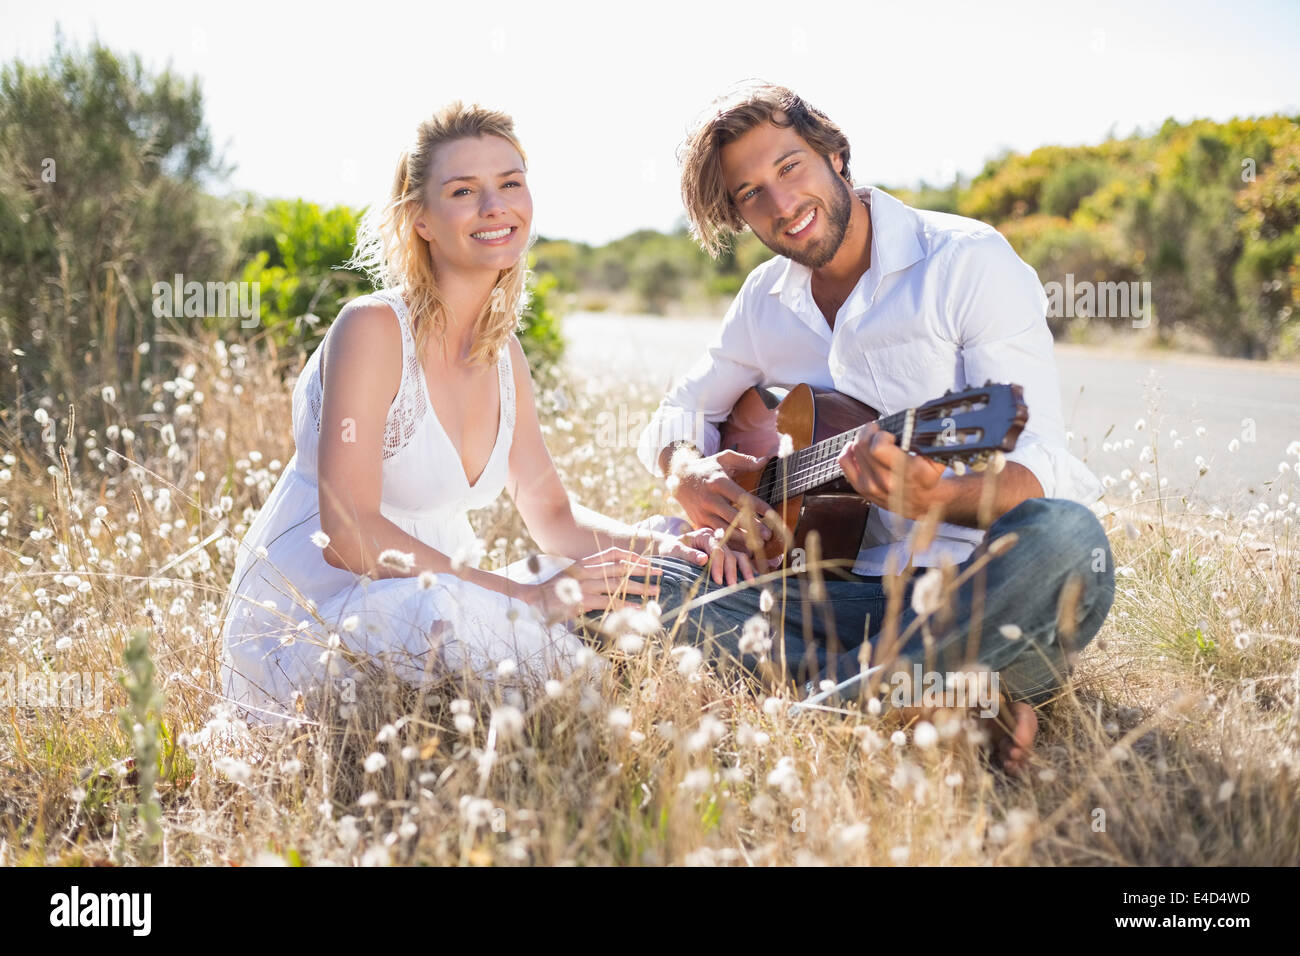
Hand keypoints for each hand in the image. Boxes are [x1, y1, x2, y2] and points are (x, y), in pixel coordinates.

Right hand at [529, 547, 660, 623]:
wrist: (532, 598)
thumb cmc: (554, 589)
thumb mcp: (573, 575)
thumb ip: (591, 573)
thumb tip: (613, 576)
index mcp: (585, 562)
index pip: (613, 553)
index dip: (633, 556)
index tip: (648, 561)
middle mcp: (586, 571)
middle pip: (620, 568)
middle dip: (642, 571)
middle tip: (661, 574)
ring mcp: (584, 585)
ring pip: (617, 584)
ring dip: (638, 588)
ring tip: (654, 592)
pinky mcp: (582, 600)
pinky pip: (607, 602)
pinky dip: (624, 605)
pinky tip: (636, 608)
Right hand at [669, 449, 779, 548]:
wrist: (678, 477)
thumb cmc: (706, 468)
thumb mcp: (723, 458)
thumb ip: (745, 460)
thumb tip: (766, 460)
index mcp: (718, 482)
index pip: (741, 497)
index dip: (757, 506)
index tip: (772, 514)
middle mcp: (710, 499)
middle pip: (733, 517)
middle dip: (752, 527)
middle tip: (768, 535)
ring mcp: (703, 512)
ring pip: (724, 529)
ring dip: (742, 538)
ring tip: (758, 544)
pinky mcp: (698, 522)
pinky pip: (715, 535)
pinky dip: (728, 542)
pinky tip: (741, 548)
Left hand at [674, 526, 781, 587]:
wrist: (671, 549)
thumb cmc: (671, 550)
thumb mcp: (675, 551)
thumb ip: (688, 554)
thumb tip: (704, 559)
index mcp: (705, 534)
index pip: (716, 549)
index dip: (718, 565)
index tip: (717, 580)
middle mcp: (717, 538)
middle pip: (729, 554)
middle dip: (731, 571)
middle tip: (731, 587)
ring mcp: (724, 546)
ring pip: (739, 555)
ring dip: (745, 569)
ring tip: (749, 583)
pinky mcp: (727, 554)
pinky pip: (741, 560)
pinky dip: (748, 568)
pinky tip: (753, 578)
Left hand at [837, 423, 948, 518]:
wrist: (921, 503)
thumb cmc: (926, 477)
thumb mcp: (936, 461)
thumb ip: (931, 444)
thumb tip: (924, 427)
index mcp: (908, 472)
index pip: (878, 447)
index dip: (881, 435)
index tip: (890, 436)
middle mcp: (888, 481)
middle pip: (862, 445)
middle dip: (870, 431)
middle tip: (878, 431)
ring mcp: (872, 487)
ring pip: (853, 450)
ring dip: (861, 438)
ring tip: (871, 438)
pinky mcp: (861, 489)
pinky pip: (844, 462)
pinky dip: (848, 450)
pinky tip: (857, 447)